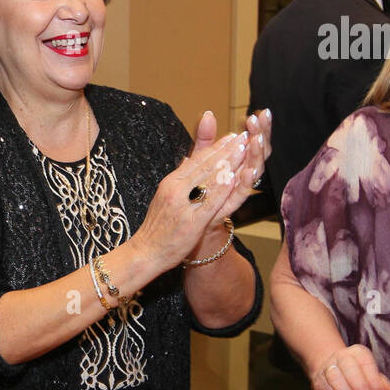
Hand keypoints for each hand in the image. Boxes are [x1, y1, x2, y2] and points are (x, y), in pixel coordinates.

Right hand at [128, 130, 248, 271]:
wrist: (145, 252)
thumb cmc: (157, 227)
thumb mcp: (164, 196)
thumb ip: (179, 177)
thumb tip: (189, 158)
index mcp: (170, 182)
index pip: (196, 160)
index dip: (216, 147)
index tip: (232, 136)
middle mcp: (175, 189)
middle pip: (205, 166)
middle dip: (226, 150)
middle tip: (243, 136)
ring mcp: (183, 205)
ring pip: (208, 180)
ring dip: (228, 163)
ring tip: (243, 149)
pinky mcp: (191, 222)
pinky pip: (209, 203)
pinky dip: (221, 189)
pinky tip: (234, 179)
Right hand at [309, 344, 389, 389]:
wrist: (332, 368)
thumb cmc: (359, 375)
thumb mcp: (376, 379)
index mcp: (358, 353)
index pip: (365, 363)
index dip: (373, 380)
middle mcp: (341, 357)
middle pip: (348, 368)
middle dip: (360, 387)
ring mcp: (328, 368)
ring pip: (335, 378)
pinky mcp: (319, 381)